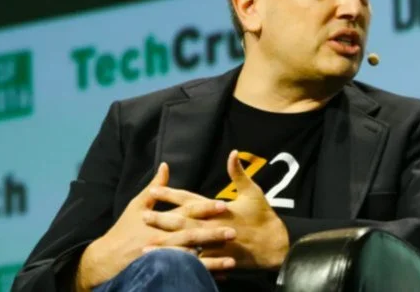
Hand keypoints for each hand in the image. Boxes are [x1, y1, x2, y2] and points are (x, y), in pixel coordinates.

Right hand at [74, 163, 236, 291]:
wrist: (107, 258)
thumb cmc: (124, 229)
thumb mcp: (137, 206)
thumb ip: (154, 188)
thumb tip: (165, 166)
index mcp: (160, 221)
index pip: (186, 212)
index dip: (204, 208)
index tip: (222, 205)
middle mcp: (163, 239)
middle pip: (192, 236)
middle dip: (212, 234)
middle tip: (233, 231)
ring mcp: (164, 258)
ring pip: (192, 259)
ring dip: (212, 260)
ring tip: (232, 260)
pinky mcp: (164, 271)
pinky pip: (186, 274)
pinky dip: (203, 274)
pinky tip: (221, 275)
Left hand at [144, 151, 290, 269]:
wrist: (276, 245)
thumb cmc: (264, 217)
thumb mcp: (253, 192)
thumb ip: (239, 173)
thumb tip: (233, 153)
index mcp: (218, 208)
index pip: (190, 199)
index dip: (171, 194)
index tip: (154, 189)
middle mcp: (213, 225)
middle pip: (182, 222)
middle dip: (161, 219)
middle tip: (142, 216)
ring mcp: (215, 244)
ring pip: (186, 244)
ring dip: (166, 245)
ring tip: (146, 246)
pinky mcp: (219, 259)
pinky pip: (197, 263)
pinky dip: (181, 264)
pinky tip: (167, 266)